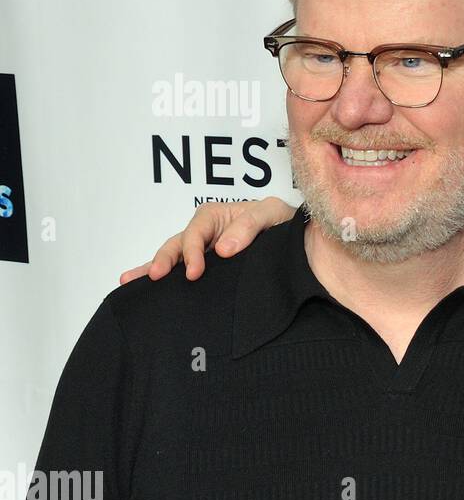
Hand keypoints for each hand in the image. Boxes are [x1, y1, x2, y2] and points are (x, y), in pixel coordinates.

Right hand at [118, 197, 295, 283]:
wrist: (298, 242)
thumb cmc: (282, 222)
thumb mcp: (271, 214)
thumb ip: (249, 225)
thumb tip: (224, 249)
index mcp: (215, 216)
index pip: (196, 232)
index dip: (192, 251)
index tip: (194, 272)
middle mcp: (204, 232)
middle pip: (177, 244)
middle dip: (164, 260)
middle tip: (156, 277)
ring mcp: (203, 251)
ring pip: (172, 258)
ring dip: (151, 268)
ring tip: (128, 281)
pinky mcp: (207, 268)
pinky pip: (180, 271)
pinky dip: (162, 277)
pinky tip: (138, 286)